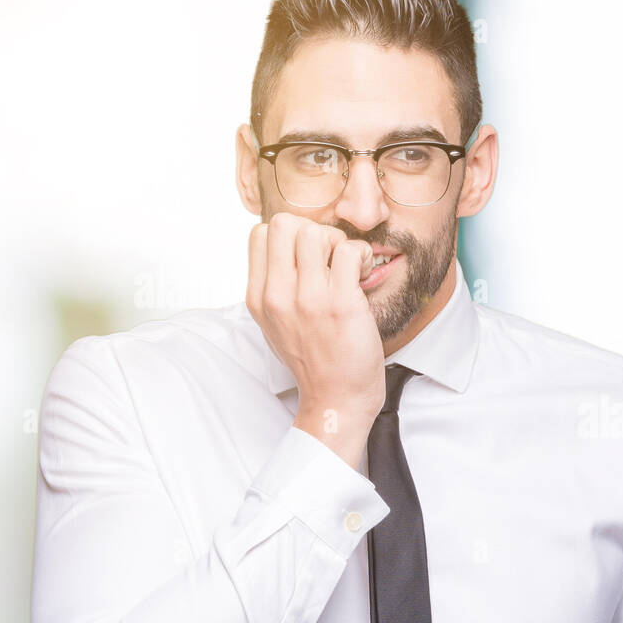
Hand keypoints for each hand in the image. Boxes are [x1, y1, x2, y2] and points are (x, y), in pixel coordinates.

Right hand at [246, 212, 384, 467]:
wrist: (336, 399)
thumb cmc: (314, 361)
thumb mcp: (276, 324)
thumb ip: (275, 288)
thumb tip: (286, 250)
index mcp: (259, 297)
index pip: (259, 233)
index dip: (290, 235)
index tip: (309, 258)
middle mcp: (277, 295)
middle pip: (284, 223)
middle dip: (314, 231)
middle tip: (330, 258)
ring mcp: (308, 299)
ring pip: (316, 232)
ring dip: (339, 242)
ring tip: (348, 267)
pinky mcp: (340, 304)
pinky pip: (349, 251)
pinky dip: (361, 255)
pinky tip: (364, 274)